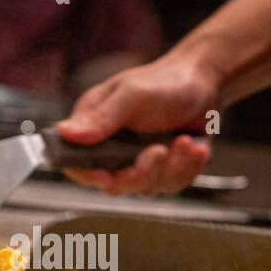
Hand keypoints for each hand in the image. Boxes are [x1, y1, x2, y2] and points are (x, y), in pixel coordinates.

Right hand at [55, 53, 215, 194]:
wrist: (205, 84)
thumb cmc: (165, 82)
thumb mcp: (132, 96)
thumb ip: (101, 118)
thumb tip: (65, 133)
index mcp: (93, 128)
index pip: (74, 163)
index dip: (86, 175)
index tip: (106, 175)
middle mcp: (112, 149)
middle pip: (113, 184)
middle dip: (141, 172)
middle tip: (160, 150)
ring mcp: (137, 163)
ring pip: (146, 188)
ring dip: (172, 166)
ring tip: (186, 141)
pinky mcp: (163, 171)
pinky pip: (171, 185)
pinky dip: (187, 167)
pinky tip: (194, 146)